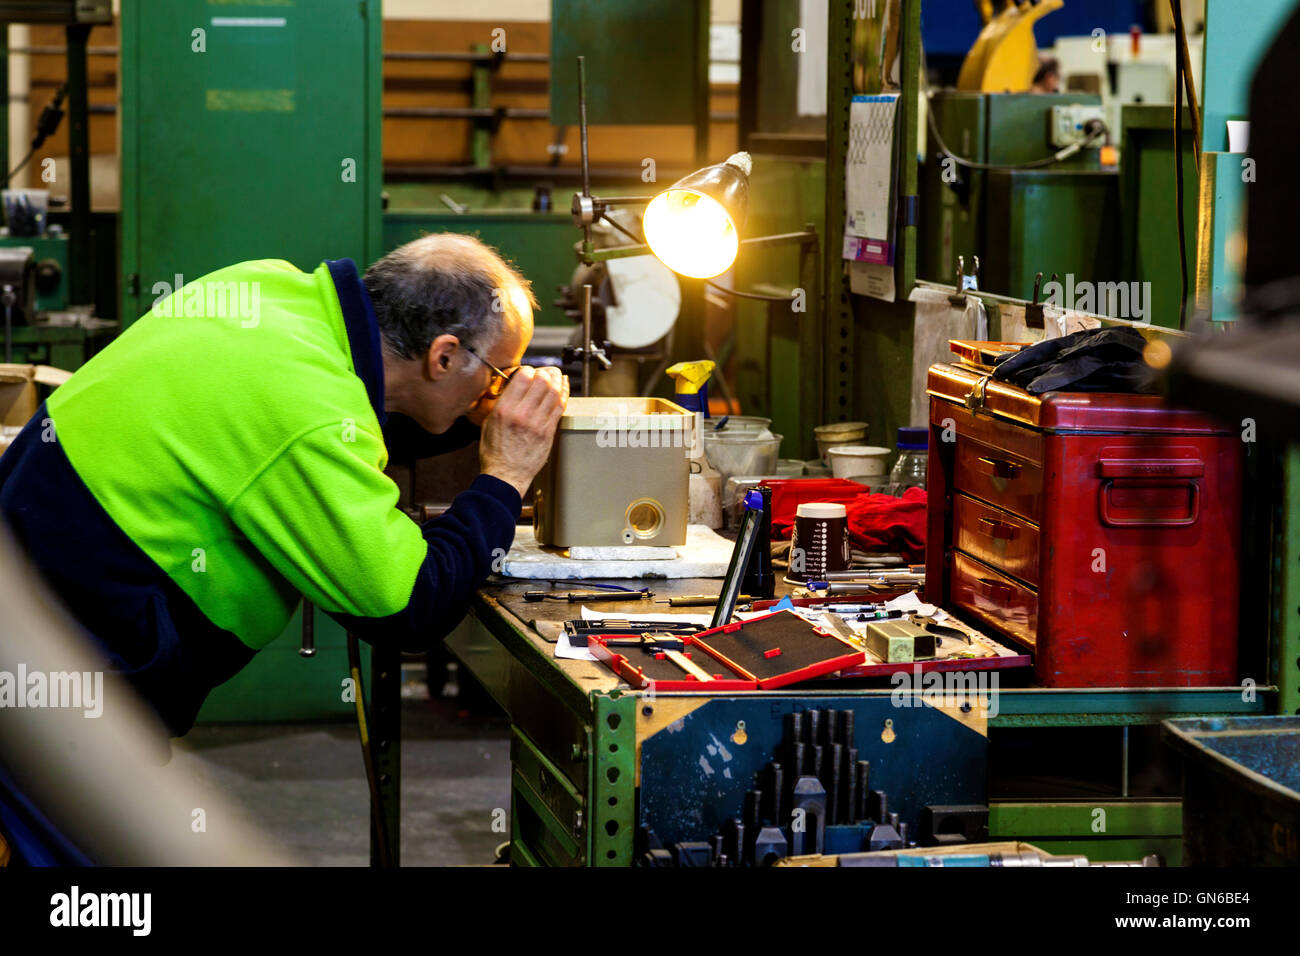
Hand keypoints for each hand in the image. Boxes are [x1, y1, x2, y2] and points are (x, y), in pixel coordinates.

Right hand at [479, 366, 568, 496]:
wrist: (505, 475)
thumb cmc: (495, 452)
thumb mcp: (489, 422)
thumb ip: (502, 403)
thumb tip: (513, 388)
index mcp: (505, 410)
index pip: (524, 377)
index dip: (528, 370)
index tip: (528, 372)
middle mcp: (522, 414)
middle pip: (542, 382)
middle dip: (545, 372)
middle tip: (545, 372)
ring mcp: (538, 423)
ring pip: (554, 392)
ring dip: (557, 380)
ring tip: (555, 375)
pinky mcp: (549, 432)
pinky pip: (560, 407)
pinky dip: (564, 393)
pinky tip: (563, 387)